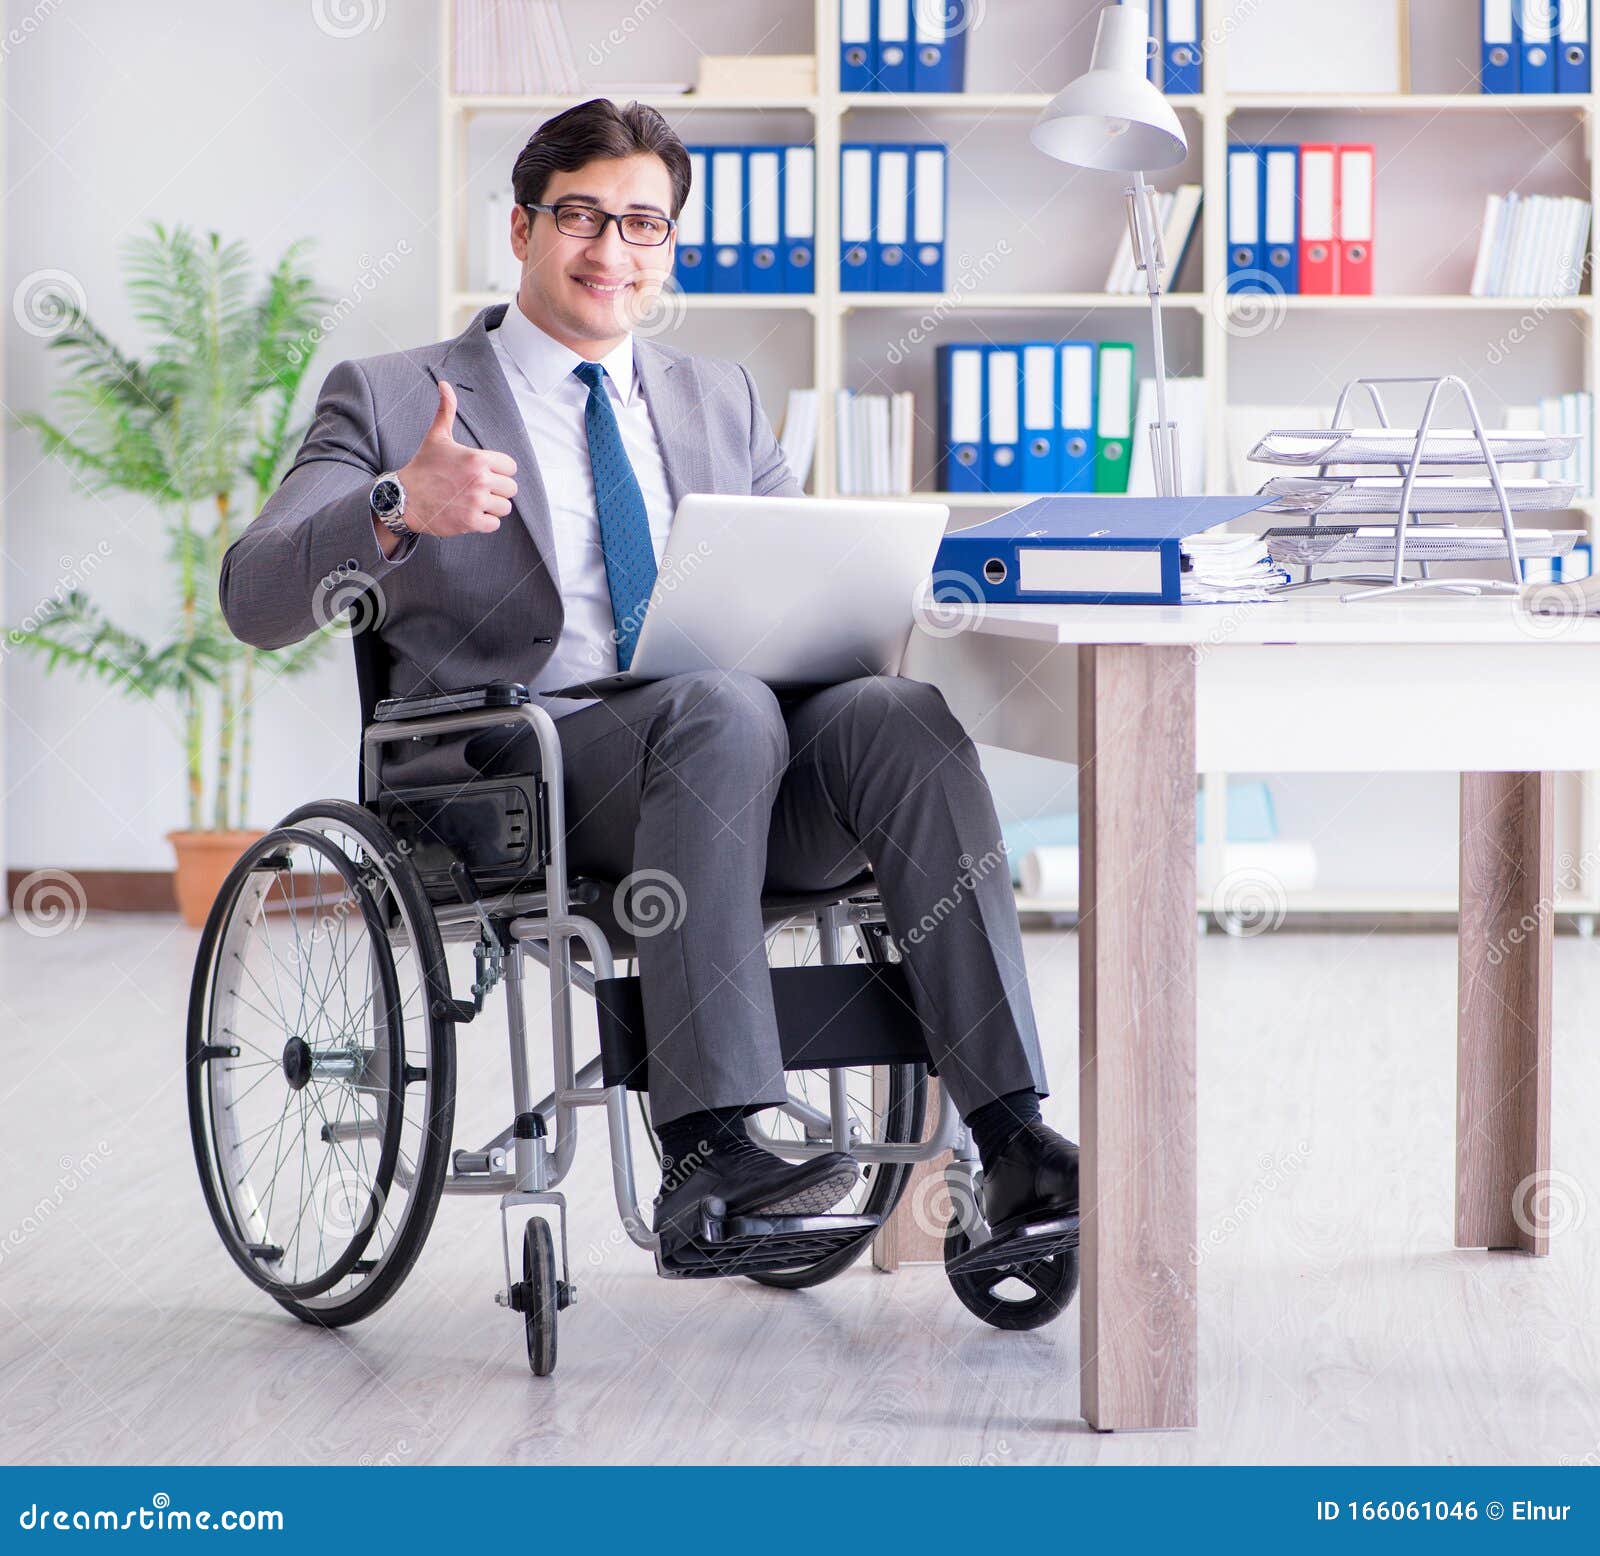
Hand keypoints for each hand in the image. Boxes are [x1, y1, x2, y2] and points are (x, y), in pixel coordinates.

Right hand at [393, 380, 517, 539]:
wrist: (404, 498)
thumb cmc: (423, 466)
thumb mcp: (437, 436)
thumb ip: (447, 410)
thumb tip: (445, 384)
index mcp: (477, 459)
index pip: (511, 467)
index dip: (499, 470)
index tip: (484, 472)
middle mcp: (480, 480)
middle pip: (511, 489)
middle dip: (497, 489)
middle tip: (478, 488)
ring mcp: (476, 502)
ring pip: (504, 507)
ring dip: (492, 506)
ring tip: (474, 501)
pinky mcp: (471, 522)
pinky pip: (494, 524)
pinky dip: (485, 522)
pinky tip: (469, 513)